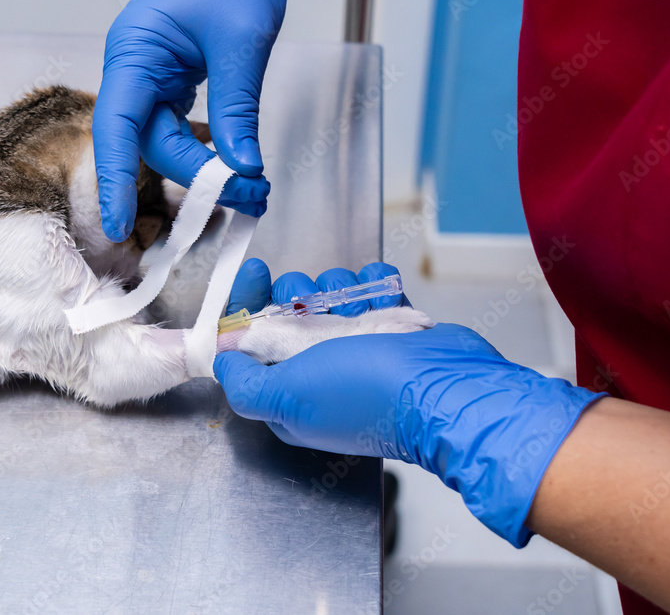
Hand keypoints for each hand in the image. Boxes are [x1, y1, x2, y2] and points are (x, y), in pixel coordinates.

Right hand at [94, 0, 309, 241]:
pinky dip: (210, 152)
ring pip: (168, 141)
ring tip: (254, 190)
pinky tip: (238, 167)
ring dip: (207, 170)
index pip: (115, 127)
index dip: (113, 179)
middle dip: (196, 177)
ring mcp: (154, 77)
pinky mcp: (175, 83)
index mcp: (134, 52)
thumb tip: (242, 168)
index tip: (120, 226)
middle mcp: (136, 69)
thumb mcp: (241, 41)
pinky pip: (183, 129)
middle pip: (150, 143)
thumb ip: (237, 107)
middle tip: (249, 197)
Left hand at [214, 259, 605, 546]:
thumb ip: (246, 384)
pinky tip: (380, 292)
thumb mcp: (290, 395)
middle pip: (288, 315)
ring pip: (329, 297)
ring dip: (336, 287)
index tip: (253, 272)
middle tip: (310, 301)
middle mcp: (321, 375)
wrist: (446, 387)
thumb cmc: (367, 392)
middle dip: (295, 296)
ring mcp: (359, 351)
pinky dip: (373, 284)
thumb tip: (223, 362)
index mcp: (290, 397)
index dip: (245, 307)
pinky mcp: (393, 329)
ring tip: (353, 302)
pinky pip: (371, 291)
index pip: (251, 347)